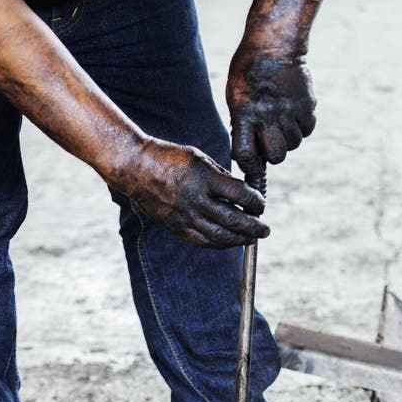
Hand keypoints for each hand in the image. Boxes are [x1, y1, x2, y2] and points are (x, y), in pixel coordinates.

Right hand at [123, 138, 268, 247]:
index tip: (261, 205)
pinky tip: (231, 241)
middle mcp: (196, 200)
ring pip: (220, 236)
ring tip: (252, 239)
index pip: (240, 196)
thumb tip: (243, 194)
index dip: (255, 203)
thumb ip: (222, 177)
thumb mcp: (200, 158)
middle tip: (265, 229)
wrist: (136, 168)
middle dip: (254, 227)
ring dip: (240, 239)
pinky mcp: (177, 228)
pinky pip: (204, 241)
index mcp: (204, 178)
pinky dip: (221, 243)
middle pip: (234, 220)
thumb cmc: (171, 158)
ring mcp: (185, 216)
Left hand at [226, 48, 316, 178]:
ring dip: (288, 139)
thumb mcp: (235, 98)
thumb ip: (242, 126)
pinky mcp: (307, 105)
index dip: (250, 167)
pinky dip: (302, 127)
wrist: (274, 44)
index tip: (253, 168)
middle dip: (273, 154)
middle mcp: (268, 115)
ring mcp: (289, 110)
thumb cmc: (249, 73)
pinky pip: (307, 130)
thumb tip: (249, 155)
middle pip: (277, 156)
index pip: (246, 154)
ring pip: (294, 144)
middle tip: (271, 142)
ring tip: (282, 122)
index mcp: (245, 114)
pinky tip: (294, 114)